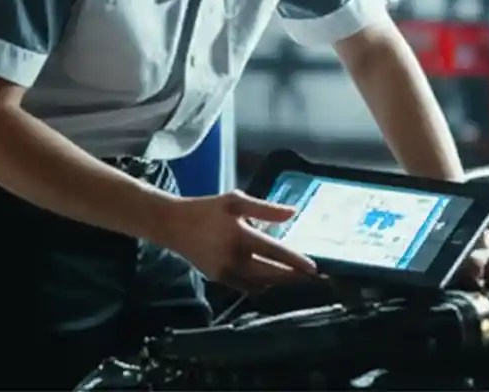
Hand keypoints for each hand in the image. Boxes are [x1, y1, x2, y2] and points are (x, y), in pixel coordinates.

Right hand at [157, 190, 318, 290]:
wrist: (173, 225)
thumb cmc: (207, 209)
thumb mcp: (235, 201)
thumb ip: (264, 209)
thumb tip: (293, 213)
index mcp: (240, 236)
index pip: (275, 252)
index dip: (296, 261)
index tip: (315, 268)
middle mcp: (234, 258)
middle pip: (272, 273)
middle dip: (294, 276)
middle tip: (313, 277)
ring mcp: (226, 272)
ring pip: (261, 283)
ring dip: (280, 282)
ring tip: (297, 278)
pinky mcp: (219, 279)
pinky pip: (247, 287)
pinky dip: (262, 284)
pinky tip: (272, 279)